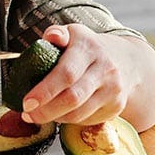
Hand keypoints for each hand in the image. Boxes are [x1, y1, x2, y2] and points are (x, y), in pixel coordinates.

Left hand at [20, 24, 135, 125]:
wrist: (127, 61)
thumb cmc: (88, 48)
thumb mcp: (73, 34)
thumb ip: (57, 34)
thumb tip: (51, 37)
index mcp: (89, 48)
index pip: (66, 73)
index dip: (45, 91)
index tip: (27, 102)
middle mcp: (105, 69)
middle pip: (73, 98)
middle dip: (46, 111)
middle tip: (28, 114)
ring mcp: (113, 90)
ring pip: (79, 114)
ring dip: (55, 118)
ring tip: (39, 115)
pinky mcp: (116, 106)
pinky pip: (87, 120)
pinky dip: (69, 121)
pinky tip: (59, 114)